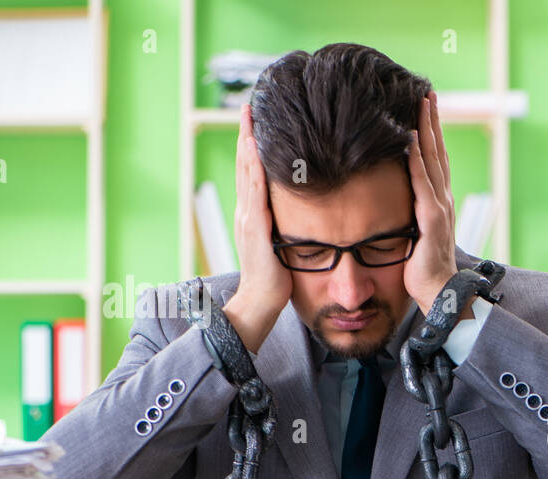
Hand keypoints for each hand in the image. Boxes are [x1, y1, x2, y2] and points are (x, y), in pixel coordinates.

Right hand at [223, 103, 291, 353]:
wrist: (262, 303)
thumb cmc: (277, 279)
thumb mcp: (283, 245)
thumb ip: (286, 227)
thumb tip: (301, 214)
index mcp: (254, 214)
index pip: (253, 173)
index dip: (253, 146)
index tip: (256, 121)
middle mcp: (247, 211)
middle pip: (246, 165)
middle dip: (247, 135)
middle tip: (249, 106)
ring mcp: (248, 218)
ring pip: (247, 173)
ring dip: (248, 144)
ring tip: (249, 118)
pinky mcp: (255, 228)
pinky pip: (255, 193)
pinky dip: (254, 170)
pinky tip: (257, 152)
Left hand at [404, 90, 459, 318]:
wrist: (439, 292)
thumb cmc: (424, 270)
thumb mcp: (415, 235)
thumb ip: (410, 216)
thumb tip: (394, 204)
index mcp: (439, 203)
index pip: (435, 161)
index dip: (432, 134)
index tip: (426, 109)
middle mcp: (443, 200)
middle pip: (437, 153)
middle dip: (432, 122)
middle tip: (427, 93)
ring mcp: (440, 208)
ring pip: (433, 161)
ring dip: (427, 131)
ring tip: (422, 105)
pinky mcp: (431, 219)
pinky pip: (422, 183)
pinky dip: (417, 160)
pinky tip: (410, 140)